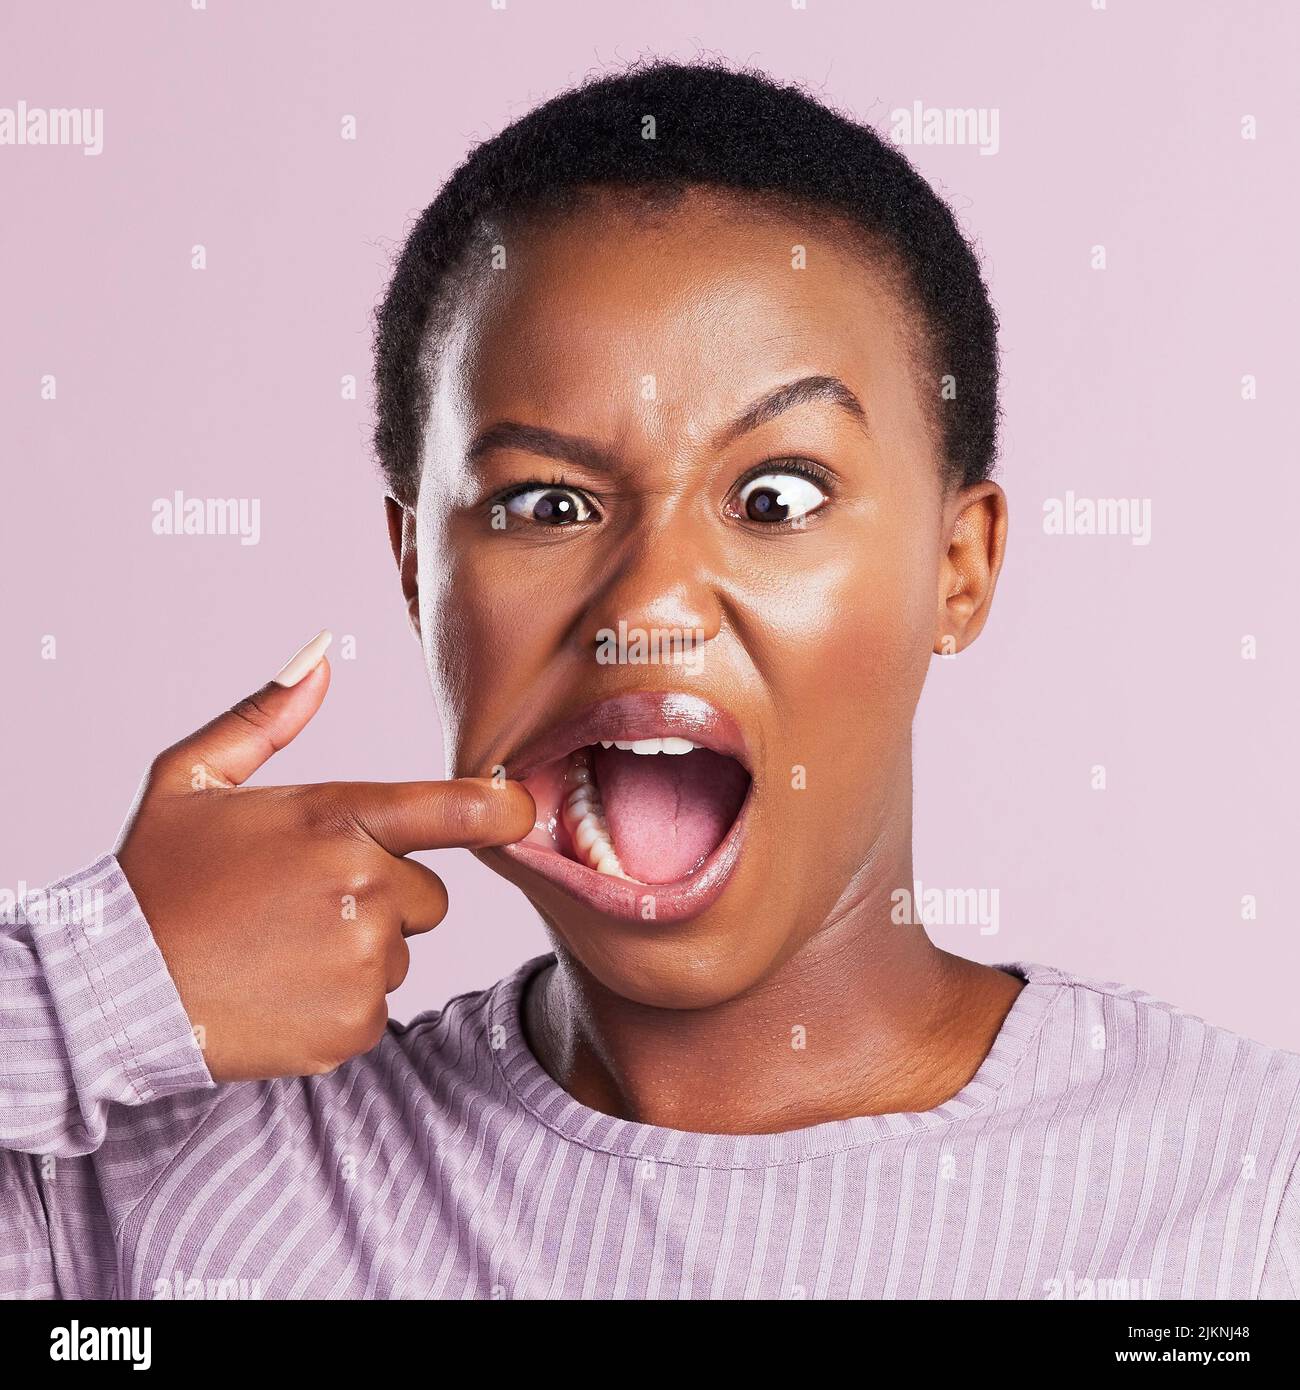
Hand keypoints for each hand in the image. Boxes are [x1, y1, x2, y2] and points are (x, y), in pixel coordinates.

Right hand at [114, 632, 534, 1081]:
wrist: (111, 990)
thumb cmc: (157, 878)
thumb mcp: (193, 779)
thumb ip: (267, 715)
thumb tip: (320, 651)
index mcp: (336, 819)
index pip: (459, 809)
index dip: (505, 809)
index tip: (521, 812)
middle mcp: (364, 887)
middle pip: (428, 895)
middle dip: (382, 898)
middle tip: (299, 903)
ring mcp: (362, 961)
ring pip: (400, 951)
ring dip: (358, 951)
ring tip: (279, 948)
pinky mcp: (355, 1025)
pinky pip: (376, 1006)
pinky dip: (338, 1004)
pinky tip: (280, 991)